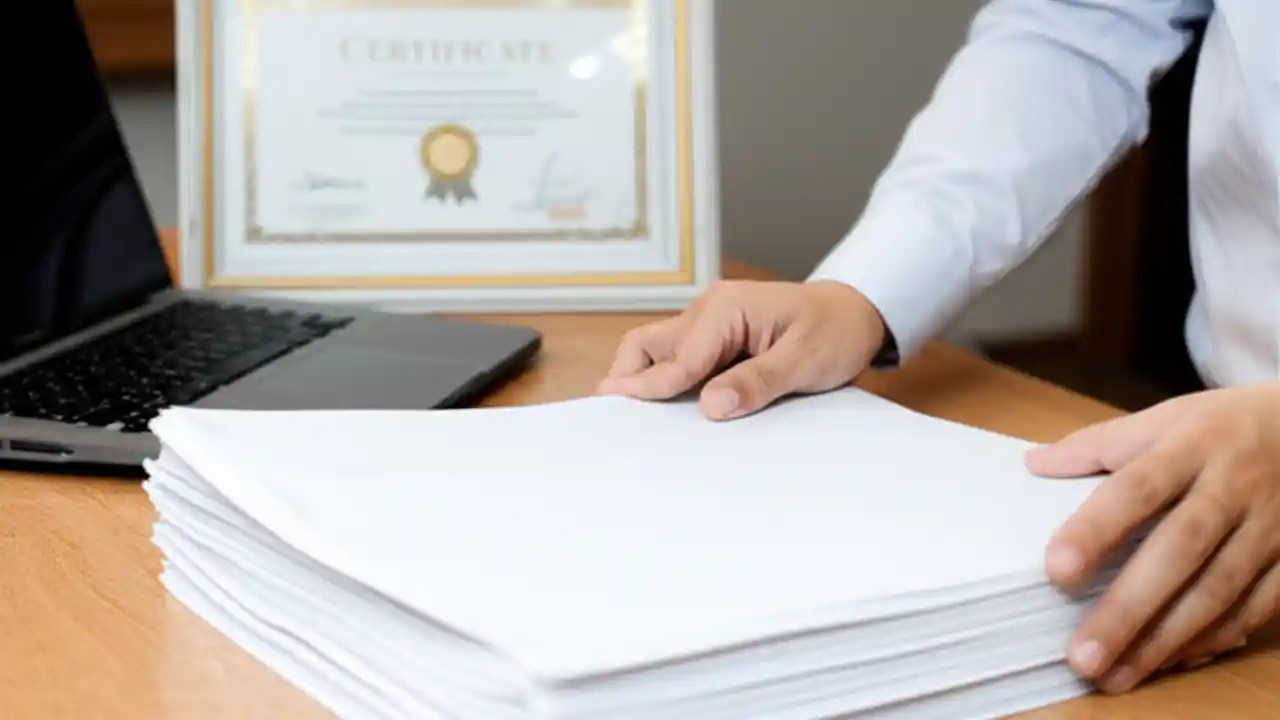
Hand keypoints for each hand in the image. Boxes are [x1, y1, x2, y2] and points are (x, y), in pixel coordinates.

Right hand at [597, 280, 887, 419]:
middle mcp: (707, 312)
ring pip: (655, 354)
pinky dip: (666, 386)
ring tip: (634, 423)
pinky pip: (678, 363)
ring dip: (644, 383)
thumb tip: (713, 405)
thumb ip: (759, 381)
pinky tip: (666, 414)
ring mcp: (707, 327)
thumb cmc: (835, 331)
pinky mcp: (713, 343)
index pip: (678, 355)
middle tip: (610, 419)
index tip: (625, 412)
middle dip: (628, 379)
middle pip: (647, 346)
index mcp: (725, 308)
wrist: (855, 314)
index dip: (654, 387)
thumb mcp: (806, 360)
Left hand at [1026, 382, 1279, 692]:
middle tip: (1082, 653)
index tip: (1056, 570)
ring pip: (1218, 590)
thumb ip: (1102, 444)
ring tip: (1115, 673)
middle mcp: (1234, 487)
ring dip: (1164, 638)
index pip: (1137, 487)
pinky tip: (1170, 662)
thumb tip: (1035, 463)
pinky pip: (1255, 607)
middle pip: (1180, 550)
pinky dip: (1212, 638)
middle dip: (1129, 606)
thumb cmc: (1226, 426)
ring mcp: (1270, 527)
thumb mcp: (1168, 417)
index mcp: (1193, 444)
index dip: (1096, 529)